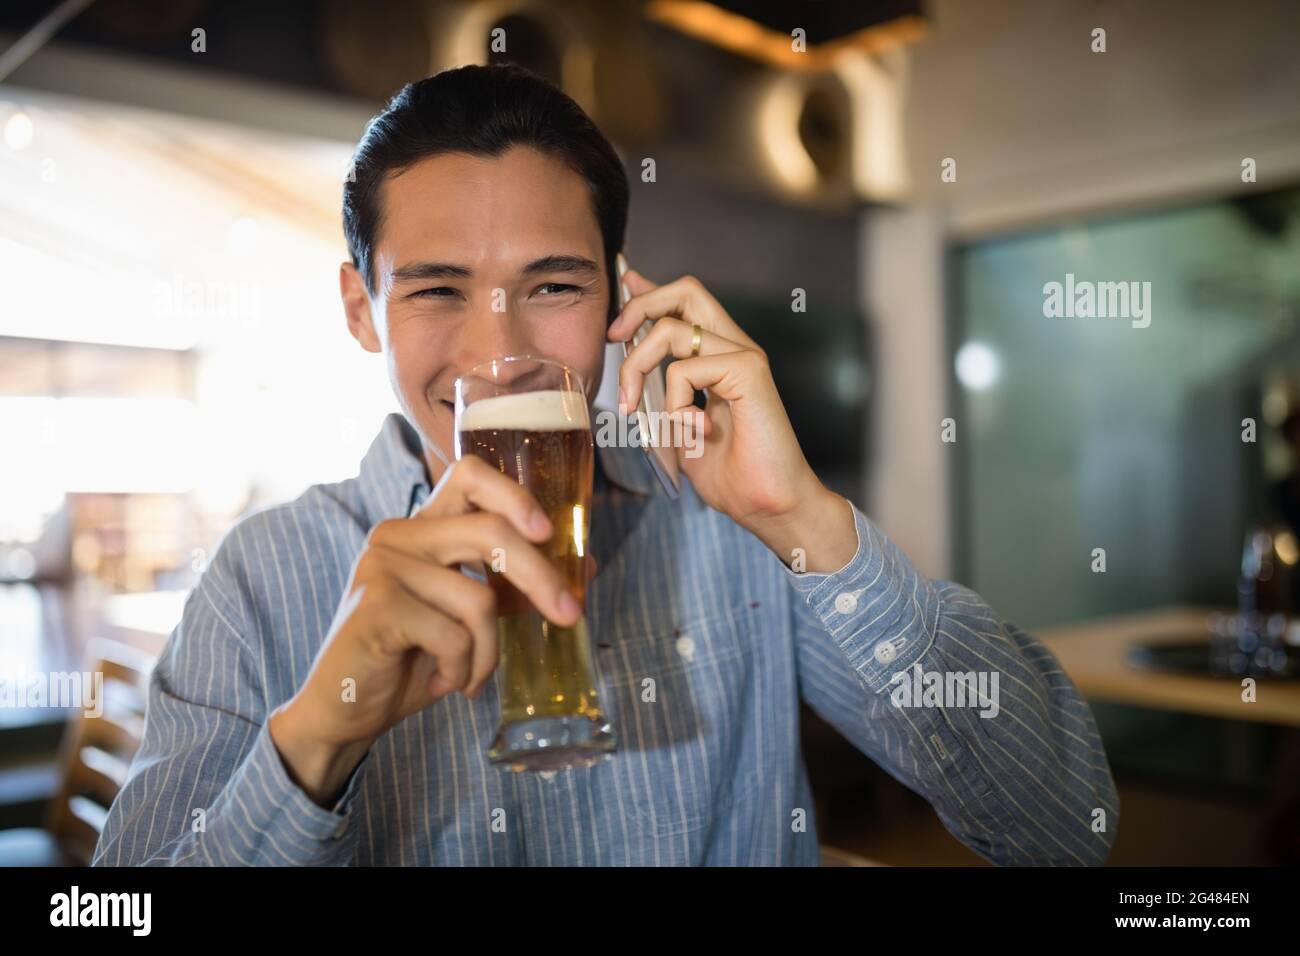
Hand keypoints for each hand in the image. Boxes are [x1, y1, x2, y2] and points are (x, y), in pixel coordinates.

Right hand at [269, 454, 588, 805]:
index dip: (514, 494)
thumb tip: (585, 567)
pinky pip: (453, 635)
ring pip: (479, 598)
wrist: (346, 711)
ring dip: (487, 652)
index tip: (547, 531)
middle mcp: (397, 534)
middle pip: (490, 532)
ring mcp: (383, 566)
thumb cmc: (409, 660)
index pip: (469, 474)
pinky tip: (441, 684)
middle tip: (569, 616)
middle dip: (541, 578)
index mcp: (421, 527)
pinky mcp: (376, 604)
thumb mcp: (470, 619)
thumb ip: (512, 587)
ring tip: (468, 677)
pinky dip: (461, 669)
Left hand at [608, 270, 855, 572]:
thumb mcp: (680, 428)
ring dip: (638, 369)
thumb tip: (635, 377)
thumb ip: (662, 394)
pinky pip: (686, 368)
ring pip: (670, 330)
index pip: (685, 302)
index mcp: (721, 357)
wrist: (771, 507)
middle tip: (614, 340)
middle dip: (638, 307)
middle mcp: (735, 348)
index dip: (648, 292)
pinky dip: (673, 402)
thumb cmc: (732, 477)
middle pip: (685, 290)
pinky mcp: (750, 373)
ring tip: (637, 410)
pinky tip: (691, 430)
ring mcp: (745, 357)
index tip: (622, 295)